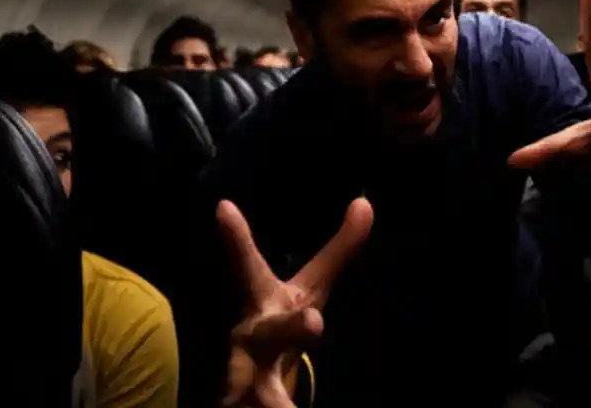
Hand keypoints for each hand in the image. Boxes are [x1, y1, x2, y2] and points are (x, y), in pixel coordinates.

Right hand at [218, 198, 373, 407]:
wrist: (248, 384)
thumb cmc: (283, 323)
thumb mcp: (311, 287)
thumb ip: (338, 250)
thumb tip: (366, 203)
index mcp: (263, 302)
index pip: (250, 266)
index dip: (237, 238)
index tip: (224, 207)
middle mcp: (253, 339)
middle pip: (271, 333)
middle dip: (294, 327)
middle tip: (316, 320)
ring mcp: (247, 380)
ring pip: (263, 393)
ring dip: (279, 401)